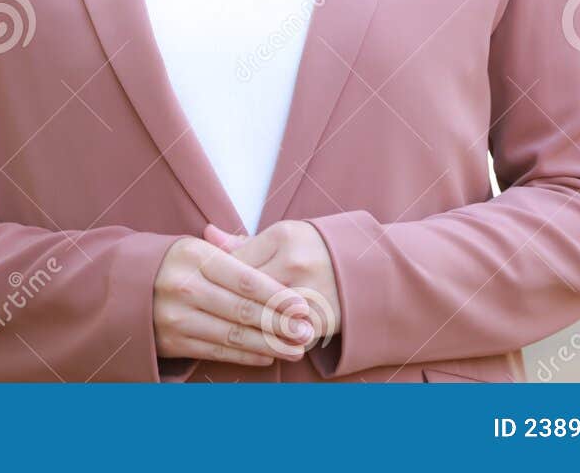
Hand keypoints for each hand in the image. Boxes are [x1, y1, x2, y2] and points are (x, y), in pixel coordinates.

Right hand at [152, 235, 318, 365]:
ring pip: (232, 334)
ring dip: (268, 344)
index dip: (277, 294)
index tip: (302, 305)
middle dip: (279, 323)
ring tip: (296, 348)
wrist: (126, 284)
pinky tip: (268, 354)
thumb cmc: (177, 264)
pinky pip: (217, 350)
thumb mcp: (199, 249)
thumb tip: (280, 266)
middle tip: (306, 331)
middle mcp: (184, 286)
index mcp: (194, 256)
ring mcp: (175, 316)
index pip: (245, 278)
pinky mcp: (172, 341)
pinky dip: (245, 355)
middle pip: (242, 310)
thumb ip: (237, 255)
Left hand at [202, 220, 341, 347]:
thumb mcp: (285, 237)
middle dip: (224, 306)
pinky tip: (258, 344)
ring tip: (227, 332)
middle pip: (244, 292)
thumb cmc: (318, 249)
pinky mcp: (320, 320)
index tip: (207, 290)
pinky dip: (271, 341)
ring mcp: (309, 293)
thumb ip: (244, 242)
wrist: (371, 268)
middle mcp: (295, 263)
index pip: (235, 262)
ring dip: (244, 328)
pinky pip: (284, 336)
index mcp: (284, 236)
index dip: (217, 280)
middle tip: (207, 315)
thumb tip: (207, 234)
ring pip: (261, 317)